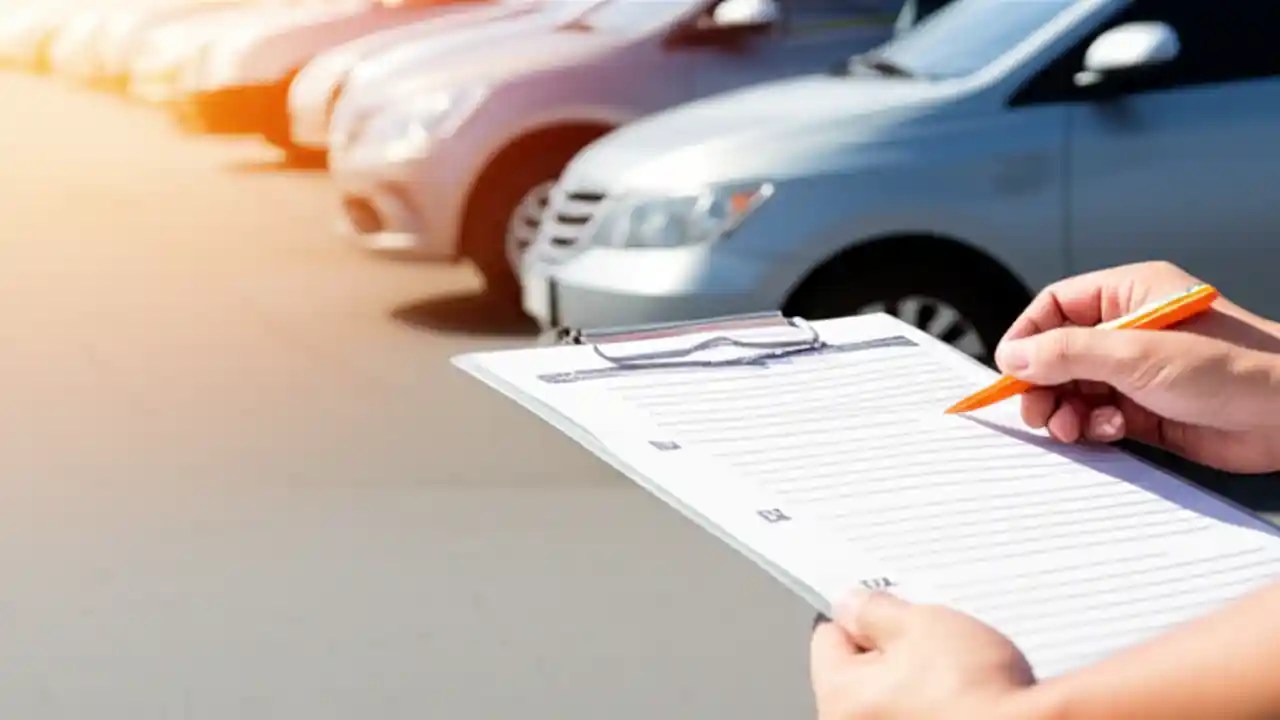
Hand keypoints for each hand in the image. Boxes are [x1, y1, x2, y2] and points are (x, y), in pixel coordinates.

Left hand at [810, 591, 1033, 719]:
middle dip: (890, 653)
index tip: (888, 614)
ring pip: (890, 698)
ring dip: (914, 684)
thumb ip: (875, 610)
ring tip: (954, 675)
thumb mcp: (921, 624)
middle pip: (858, 673)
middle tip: (930, 644)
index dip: (863, 618)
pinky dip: (936, 709)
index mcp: (839, 697)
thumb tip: (850, 604)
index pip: (829, 637)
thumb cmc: (978, 692)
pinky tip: (965, 702)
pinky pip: (918, 716)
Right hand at [995, 261, 1279, 473]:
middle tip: (1036, 411)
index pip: (1055, 306)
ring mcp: (1139, 371)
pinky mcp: (1148, 410)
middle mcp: (1130, 331)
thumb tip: (1013, 357)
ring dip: (1066, 411)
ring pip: (1075, 390)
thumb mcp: (1136, 353)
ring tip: (1072, 427)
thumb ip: (1067, 353)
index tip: (1010, 370)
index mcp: (1129, 295)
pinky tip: (1111, 431)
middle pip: (1058, 353)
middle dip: (1043, 384)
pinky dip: (1094, 427)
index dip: (1027, 336)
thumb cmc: (1233, 367)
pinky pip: (1099, 417)